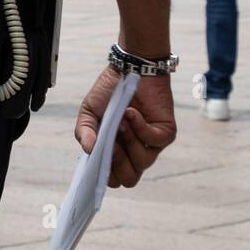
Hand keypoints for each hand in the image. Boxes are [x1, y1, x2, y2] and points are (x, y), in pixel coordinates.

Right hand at [75, 65, 175, 187]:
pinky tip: (131, 112)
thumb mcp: (89, 112)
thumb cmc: (109, 93)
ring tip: (120, 121)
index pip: (113, 178)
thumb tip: (88, 150)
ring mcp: (150, 145)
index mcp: (115, 151)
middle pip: (129, 178)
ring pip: (142, 162)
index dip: (105, 175)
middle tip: (110, 144)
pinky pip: (154, 141)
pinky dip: (139, 127)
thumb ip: (84, 132)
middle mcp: (133, 151)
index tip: (96, 158)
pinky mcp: (165, 133)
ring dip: (128, 142)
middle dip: (117, 163)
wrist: (129, 71)